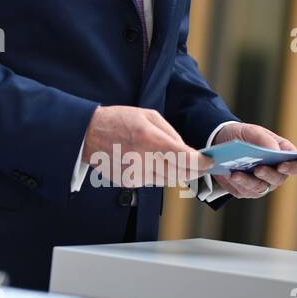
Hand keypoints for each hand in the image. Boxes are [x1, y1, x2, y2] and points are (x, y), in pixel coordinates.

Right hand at [82, 105, 213, 187]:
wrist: (88, 135)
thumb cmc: (118, 120)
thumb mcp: (147, 115)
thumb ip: (170, 133)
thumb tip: (186, 149)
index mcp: (150, 140)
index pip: (185, 159)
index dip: (201, 162)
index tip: (208, 161)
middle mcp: (144, 160)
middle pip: (181, 173)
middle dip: (192, 168)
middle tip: (196, 162)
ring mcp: (136, 174)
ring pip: (169, 180)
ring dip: (174, 171)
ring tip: (166, 157)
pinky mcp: (131, 182)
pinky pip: (153, 181)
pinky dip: (157, 173)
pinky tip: (147, 160)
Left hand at [209, 122, 296, 197]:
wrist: (220, 142)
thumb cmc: (243, 135)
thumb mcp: (251, 131)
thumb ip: (264, 139)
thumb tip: (275, 151)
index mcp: (284, 154)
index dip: (295, 168)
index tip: (282, 165)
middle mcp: (277, 172)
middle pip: (279, 179)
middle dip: (268, 174)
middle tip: (257, 169)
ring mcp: (263, 182)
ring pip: (261, 188)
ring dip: (249, 181)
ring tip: (236, 173)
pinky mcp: (247, 190)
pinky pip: (245, 191)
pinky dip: (237, 183)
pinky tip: (230, 175)